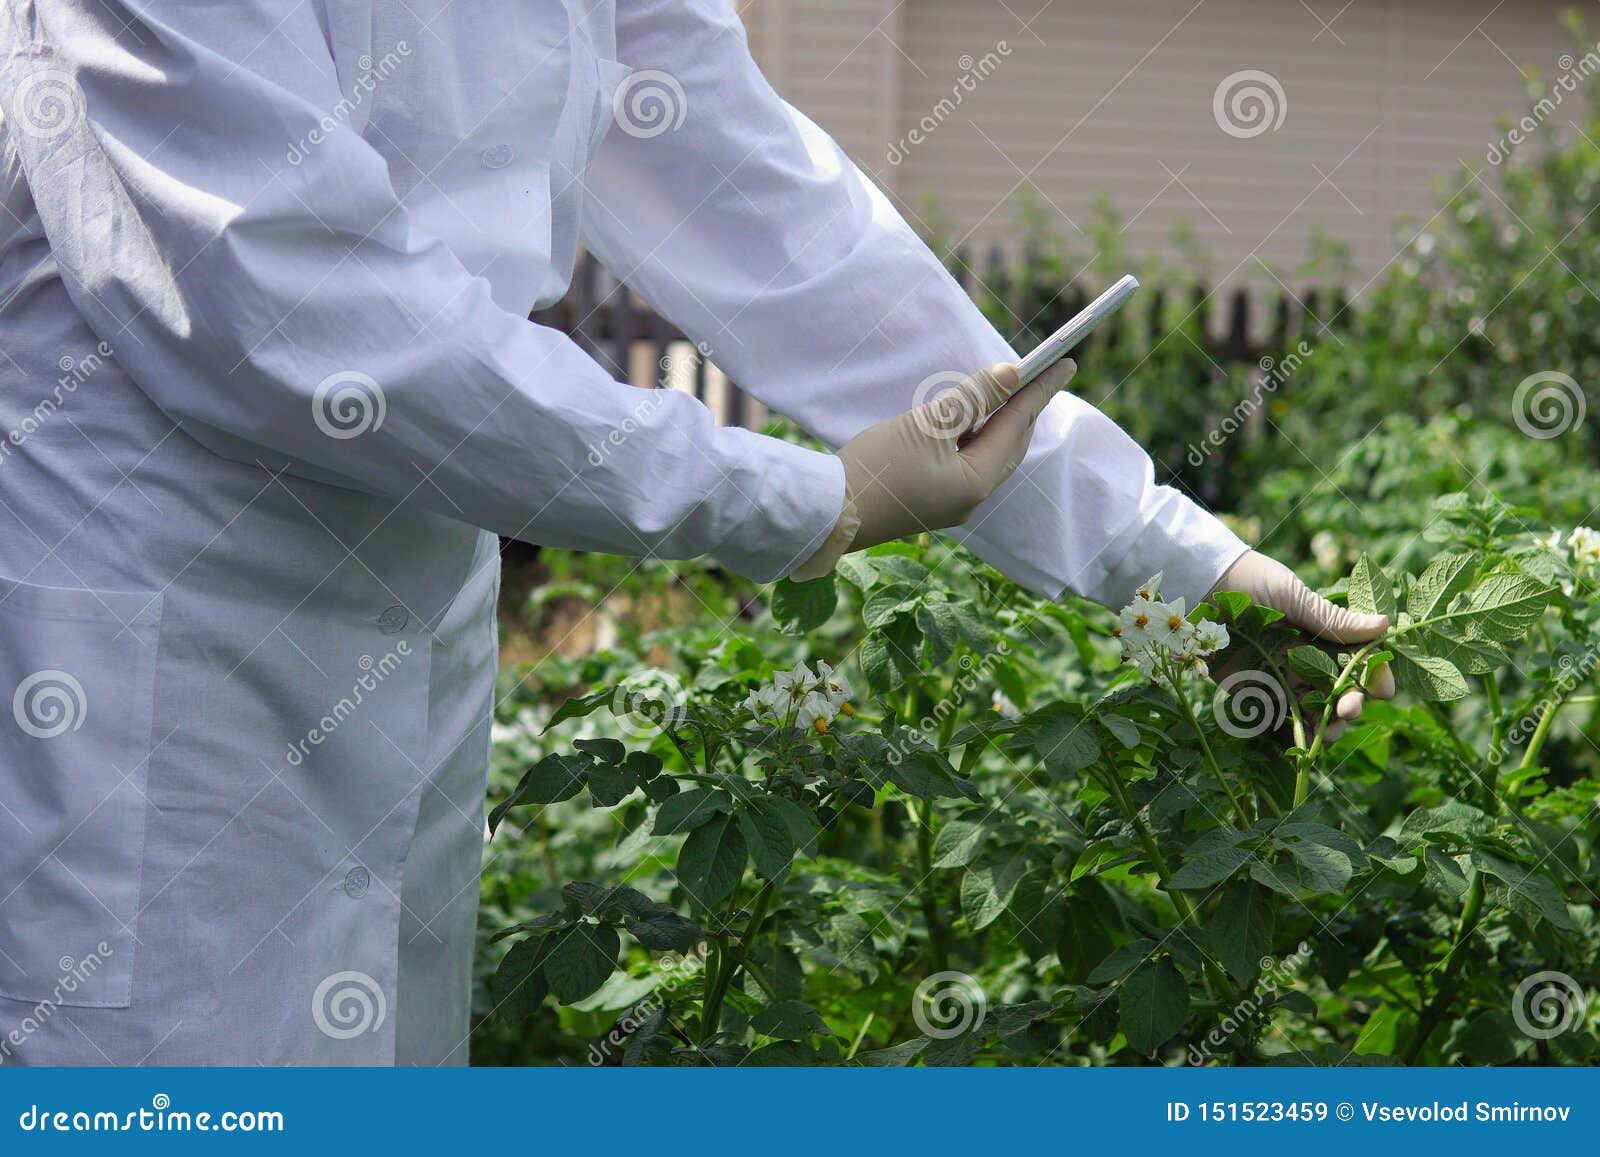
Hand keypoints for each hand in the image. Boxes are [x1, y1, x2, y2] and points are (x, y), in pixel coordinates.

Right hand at [794, 359, 1074, 577]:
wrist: (827, 514)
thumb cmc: (876, 468)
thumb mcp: (927, 425)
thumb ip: (972, 398)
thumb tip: (1012, 375)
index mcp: (975, 483)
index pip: (1016, 426)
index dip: (1039, 390)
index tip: (1065, 362)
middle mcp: (969, 498)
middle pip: (1008, 447)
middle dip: (1025, 410)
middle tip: (1044, 376)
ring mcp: (948, 503)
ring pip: (987, 456)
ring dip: (999, 423)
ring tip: (1011, 394)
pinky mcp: (926, 500)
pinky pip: (964, 463)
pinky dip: (974, 437)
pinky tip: (969, 421)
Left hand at [1211, 549, 1396, 741]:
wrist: (1201, 588)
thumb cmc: (1251, 583)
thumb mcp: (1294, 597)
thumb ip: (1333, 620)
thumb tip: (1384, 624)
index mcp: (1322, 636)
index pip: (1357, 661)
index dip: (1373, 676)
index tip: (1382, 689)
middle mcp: (1306, 661)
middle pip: (1339, 692)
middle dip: (1350, 704)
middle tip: (1350, 709)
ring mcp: (1281, 679)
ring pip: (1314, 712)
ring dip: (1326, 725)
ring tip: (1328, 731)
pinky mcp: (1254, 694)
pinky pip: (1279, 721)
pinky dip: (1293, 734)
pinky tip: (1302, 742)